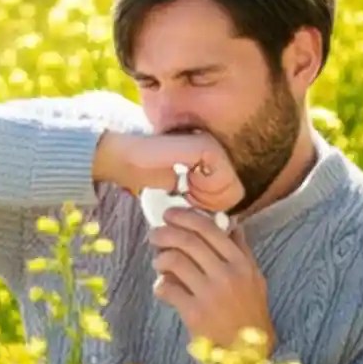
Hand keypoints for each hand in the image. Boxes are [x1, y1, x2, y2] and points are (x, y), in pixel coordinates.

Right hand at [95, 131, 244, 211]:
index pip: (234, 191)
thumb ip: (205, 197)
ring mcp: (214, 146)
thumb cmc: (149, 176)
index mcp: (214, 158)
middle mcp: (218, 149)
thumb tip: (222, 217)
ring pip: (230, 186)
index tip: (190, 199)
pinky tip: (186, 179)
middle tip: (188, 195)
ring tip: (186, 187)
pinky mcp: (206, 147)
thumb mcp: (184, 192)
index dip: (214, 204)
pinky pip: (220, 178)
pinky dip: (203, 187)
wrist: (128, 161)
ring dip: (205, 194)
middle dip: (211, 201)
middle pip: (235, 190)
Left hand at [149, 207, 274, 353]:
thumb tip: (230, 223)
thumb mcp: (253, 278)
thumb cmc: (249, 312)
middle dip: (163, 233)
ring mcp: (210, 293)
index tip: (169, 215)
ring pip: (173, 260)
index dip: (184, 217)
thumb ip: (240, 250)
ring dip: (159, 259)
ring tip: (159, 264)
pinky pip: (166, 287)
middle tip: (154, 235)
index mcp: (241, 263)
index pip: (208, 228)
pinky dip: (160, 285)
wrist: (249, 353)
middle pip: (186, 240)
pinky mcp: (194, 312)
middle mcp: (227, 275)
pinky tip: (164, 289)